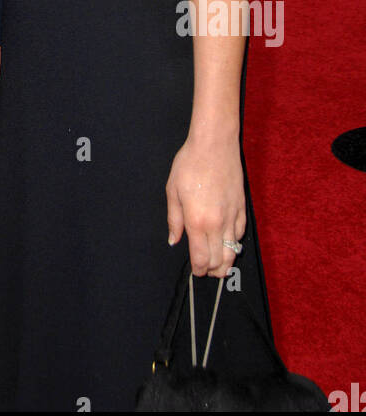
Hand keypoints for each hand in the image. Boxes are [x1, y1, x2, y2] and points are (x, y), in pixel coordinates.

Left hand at [165, 137, 245, 277]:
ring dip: (225, 262)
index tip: (194, 270)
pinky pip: (240, 235)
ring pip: (233, 251)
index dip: (198, 270)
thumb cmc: (189, 164)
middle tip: (204, 269)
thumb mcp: (173, 190)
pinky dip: (234, 244)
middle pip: (218, 261)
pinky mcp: (242, 208)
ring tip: (217, 264)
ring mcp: (232, 216)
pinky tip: (227, 243)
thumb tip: (174, 241)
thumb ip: (174, 220)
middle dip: (211, 270)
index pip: (201, 258)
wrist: (214, 144)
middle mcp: (217, 223)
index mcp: (197, 221)